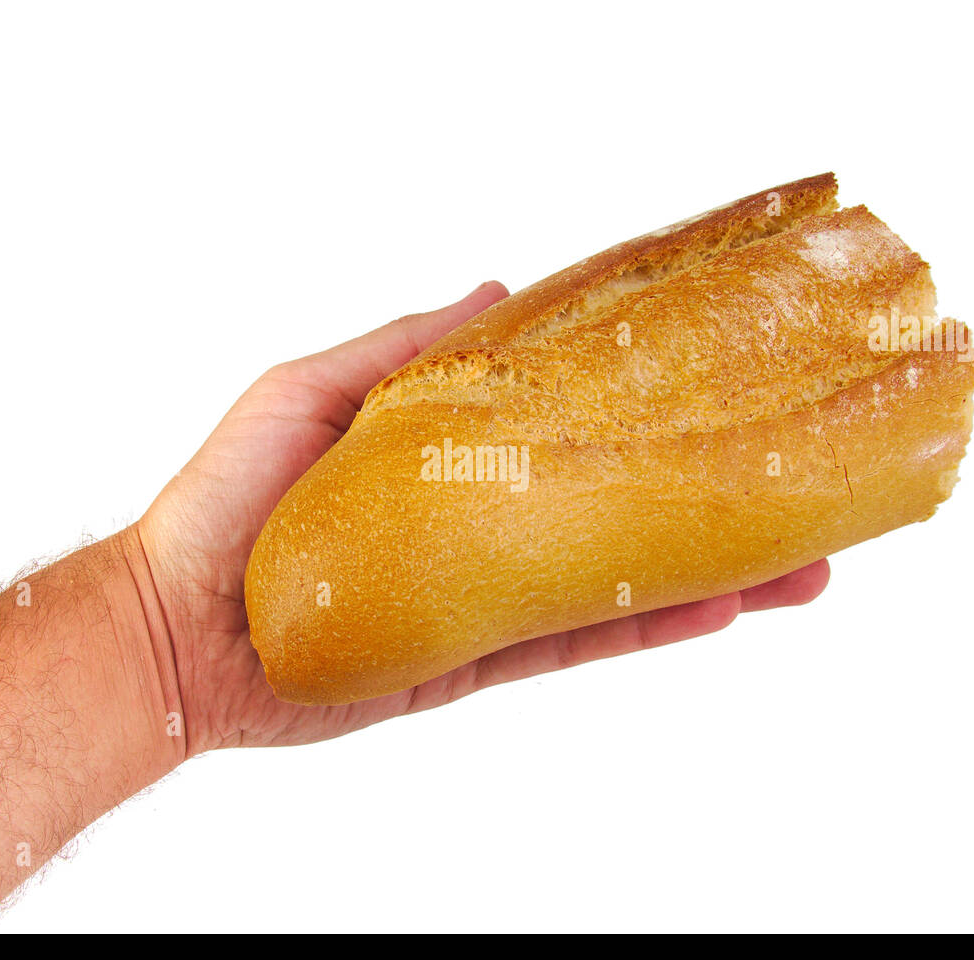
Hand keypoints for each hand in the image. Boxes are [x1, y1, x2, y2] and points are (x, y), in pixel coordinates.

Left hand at [137, 282, 829, 754]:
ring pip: (612, 584)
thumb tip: (498, 286)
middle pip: (609, 510)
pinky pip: (569, 643)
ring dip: (708, 574)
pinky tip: (717, 610)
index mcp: (448, 457)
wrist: (173, 626)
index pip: (563, 428)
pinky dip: (643, 629)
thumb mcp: (310, 388)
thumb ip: (406, 349)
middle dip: (705, 503)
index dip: (639, 412)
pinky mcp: (470, 659)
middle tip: (801, 492)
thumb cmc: (226, 498)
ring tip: (798, 565)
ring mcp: (482, 597)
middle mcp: (479, 527)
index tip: (720, 390)